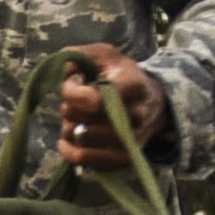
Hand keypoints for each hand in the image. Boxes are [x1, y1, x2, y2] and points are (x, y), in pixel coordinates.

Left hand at [53, 42, 166, 167]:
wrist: (151, 101)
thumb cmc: (120, 75)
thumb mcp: (103, 56)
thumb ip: (78, 57)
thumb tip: (64, 75)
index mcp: (133, 85)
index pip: (95, 100)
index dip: (73, 93)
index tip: (73, 83)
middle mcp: (137, 115)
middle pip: (84, 119)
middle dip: (70, 109)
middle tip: (76, 102)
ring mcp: (131, 139)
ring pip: (82, 138)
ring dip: (69, 128)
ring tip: (76, 118)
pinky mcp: (124, 157)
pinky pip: (86, 159)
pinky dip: (69, 150)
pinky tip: (67, 140)